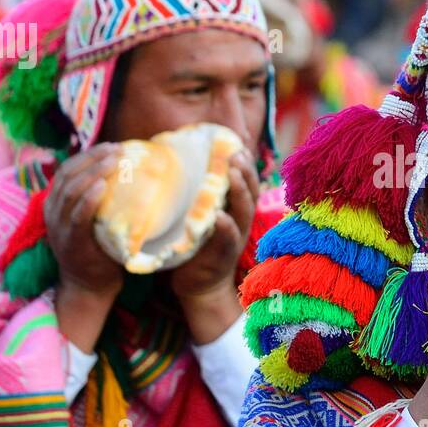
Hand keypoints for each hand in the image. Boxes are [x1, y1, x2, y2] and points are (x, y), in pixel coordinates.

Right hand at [45, 143, 124, 350]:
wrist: (89, 286)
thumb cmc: (99, 248)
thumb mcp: (95, 219)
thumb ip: (101, 199)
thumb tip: (129, 173)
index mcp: (56, 203)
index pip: (67, 169)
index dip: (88, 155)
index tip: (111, 146)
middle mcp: (52, 211)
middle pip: (68, 175)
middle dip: (92, 158)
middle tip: (118, 150)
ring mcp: (59, 227)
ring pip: (70, 191)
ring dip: (93, 172)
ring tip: (114, 161)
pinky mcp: (70, 241)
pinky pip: (76, 216)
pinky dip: (88, 199)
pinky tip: (101, 186)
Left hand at [169, 149, 258, 342]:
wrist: (197, 284)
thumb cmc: (194, 245)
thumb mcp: (198, 215)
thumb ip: (196, 194)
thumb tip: (177, 162)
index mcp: (234, 209)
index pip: (245, 181)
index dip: (244, 162)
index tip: (237, 142)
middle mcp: (239, 221)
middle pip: (250, 191)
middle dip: (246, 171)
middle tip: (236, 152)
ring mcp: (234, 238)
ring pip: (244, 211)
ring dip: (240, 191)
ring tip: (234, 173)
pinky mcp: (223, 255)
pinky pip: (228, 239)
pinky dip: (226, 227)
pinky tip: (221, 216)